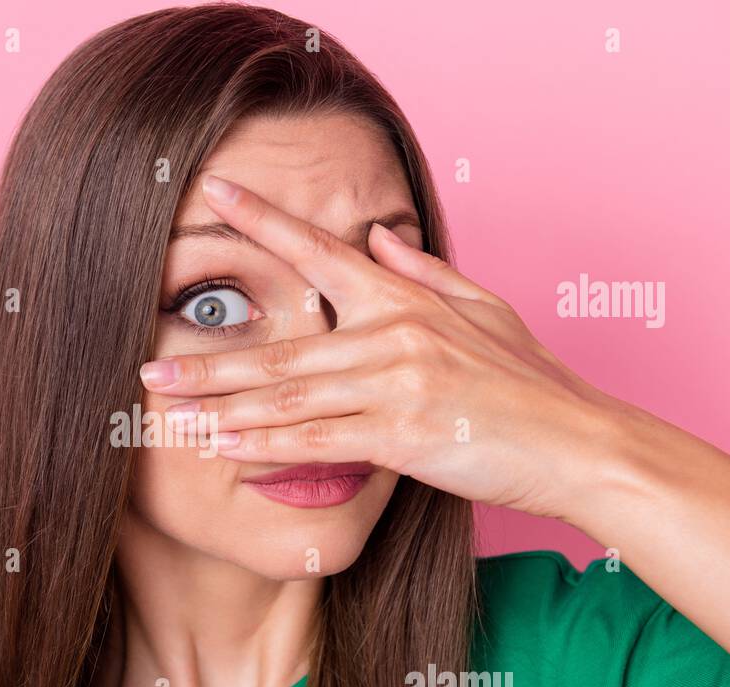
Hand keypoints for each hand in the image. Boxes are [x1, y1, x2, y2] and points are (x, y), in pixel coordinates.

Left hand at [140, 174, 631, 523]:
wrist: (582, 444)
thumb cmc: (532, 384)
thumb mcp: (486, 310)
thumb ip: (425, 273)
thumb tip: (381, 234)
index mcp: (406, 298)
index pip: (322, 251)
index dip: (264, 221)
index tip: (212, 196)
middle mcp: (394, 332)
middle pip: (282, 346)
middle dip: (209, 361)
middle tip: (147, 368)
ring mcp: (398, 383)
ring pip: (290, 394)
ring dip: (222, 404)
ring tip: (167, 409)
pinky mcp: (405, 434)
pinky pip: (320, 440)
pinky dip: (267, 444)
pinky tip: (223, 446)